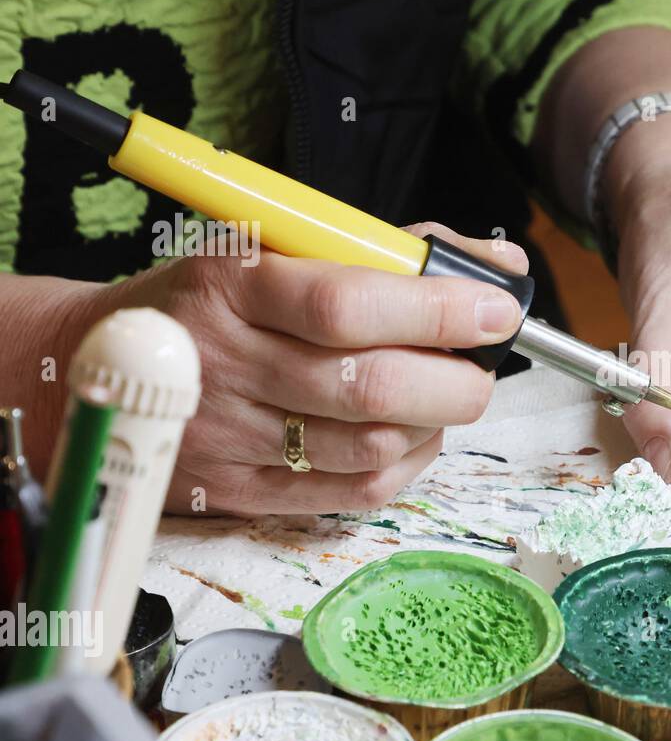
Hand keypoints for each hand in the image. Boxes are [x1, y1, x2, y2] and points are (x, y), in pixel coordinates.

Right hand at [89, 222, 524, 514]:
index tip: (496, 310)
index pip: (348, 306)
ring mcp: (229, 435)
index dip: (437, 312)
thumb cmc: (216, 297)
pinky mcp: (239, 490)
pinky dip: (406, 465)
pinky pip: (352, 493)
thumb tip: (498, 265)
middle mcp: (225, 362)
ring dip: (433, 423)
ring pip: (369, 447)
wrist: (103, 361)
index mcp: (232, 284)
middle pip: (368, 388)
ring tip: (444, 395)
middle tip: (481, 368)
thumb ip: (389, 252)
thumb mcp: (277, 246)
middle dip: (454, 382)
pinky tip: (414, 435)